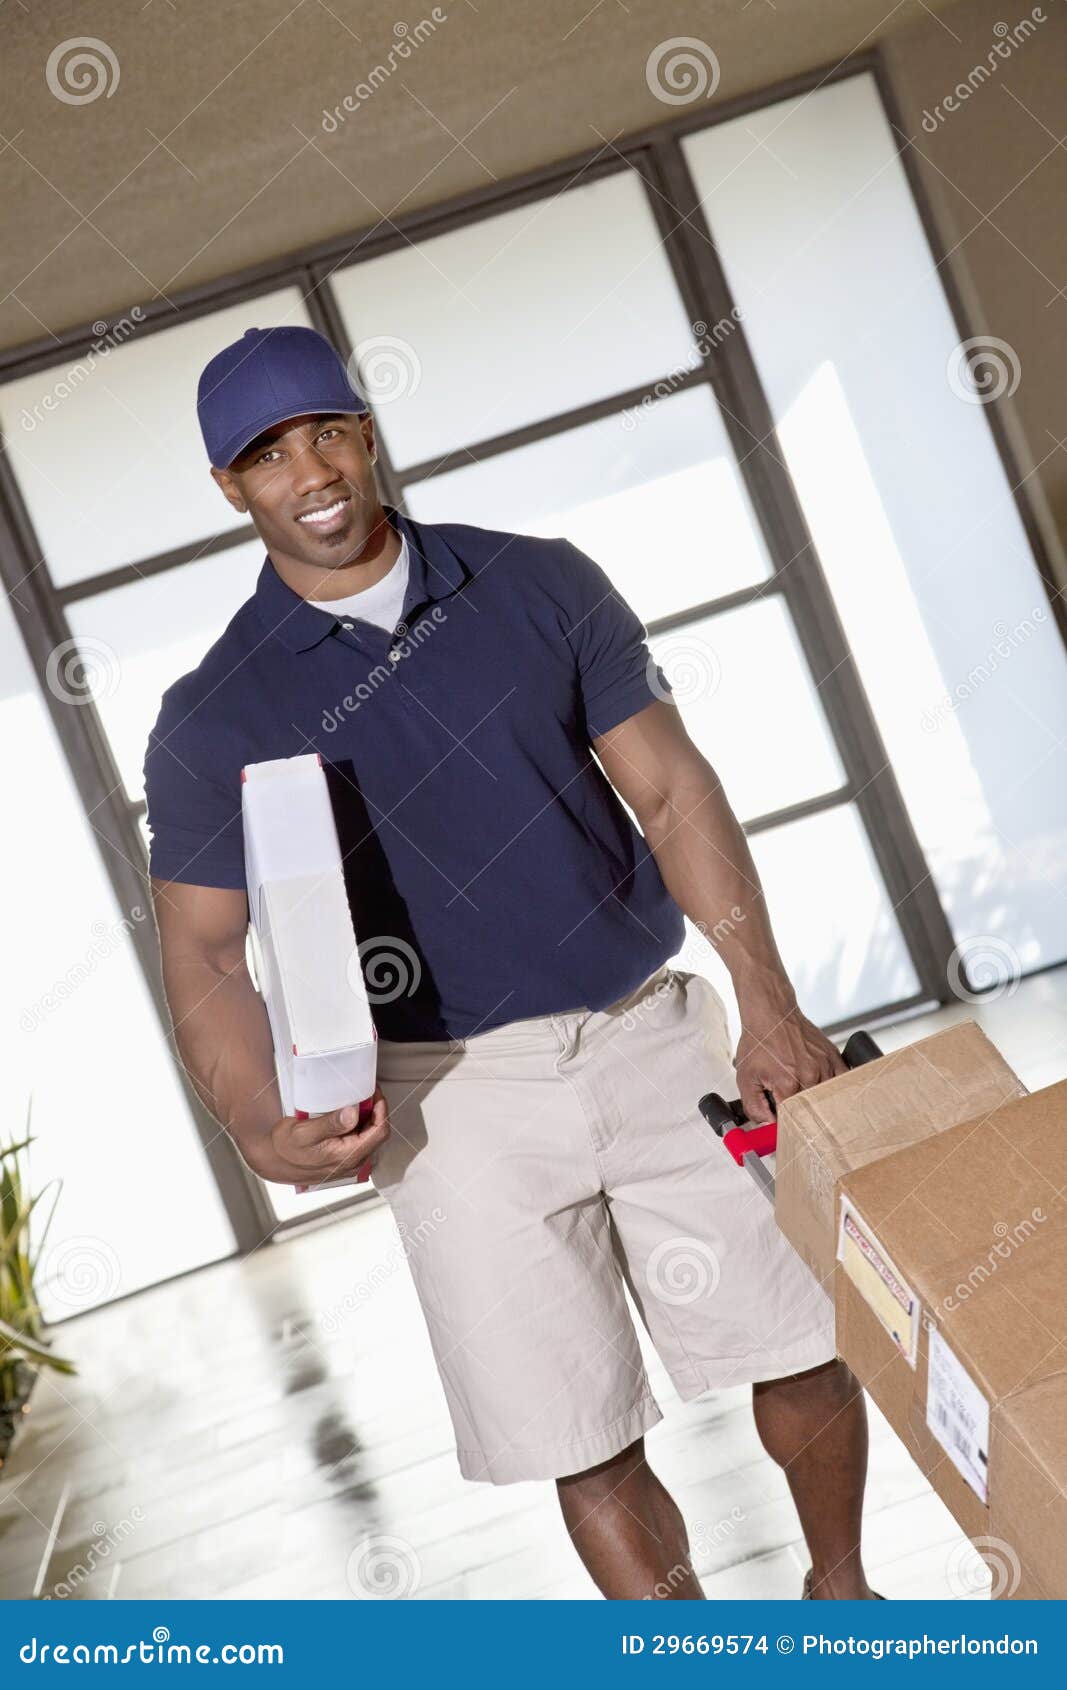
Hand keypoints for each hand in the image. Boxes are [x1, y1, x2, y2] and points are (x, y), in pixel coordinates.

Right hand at [241, 1087, 390, 1185]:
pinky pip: (359, 1140)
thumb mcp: (304, 1132)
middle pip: (377, 1133)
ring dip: (366, 1117)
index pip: (380, 1131)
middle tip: (366, 1091)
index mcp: (348, 1156)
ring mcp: (349, 1163)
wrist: (272, 1162)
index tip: (375, 1092)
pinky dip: (357, 1124)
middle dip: (374, 1110)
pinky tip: (347, 1113)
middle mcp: (353, 1163)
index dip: (381, 1109)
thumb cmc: (285, 1148)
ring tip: (357, 1099)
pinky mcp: (343, 1160)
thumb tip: (353, 1113)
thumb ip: (330, 1124)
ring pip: (369, 1136)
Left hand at [733, 997, 846, 1123]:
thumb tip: (767, 1127)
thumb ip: (754, 1106)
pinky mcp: (834, 1057)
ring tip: (808, 1099)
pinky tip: (827, 1091)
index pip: (793, 1119)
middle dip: (804, 1116)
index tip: (783, 1124)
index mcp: (788, 1083)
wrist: (772, 1014)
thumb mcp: (746, 1077)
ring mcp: (825, 1066)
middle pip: (814, 1112)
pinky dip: (837, 1091)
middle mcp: (810, 1076)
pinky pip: (843, 1082)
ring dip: (820, 1104)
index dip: (786, 1125)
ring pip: (830, 1100)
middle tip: (794, 1111)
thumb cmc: (759, 1042)